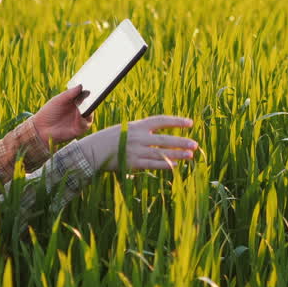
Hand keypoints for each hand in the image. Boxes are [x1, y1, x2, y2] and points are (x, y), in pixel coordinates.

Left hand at [32, 85, 93, 147]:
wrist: (41, 128)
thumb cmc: (49, 112)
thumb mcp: (59, 100)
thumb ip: (70, 93)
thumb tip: (81, 85)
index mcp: (75, 102)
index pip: (86, 95)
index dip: (90, 91)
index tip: (93, 84)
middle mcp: (79, 111)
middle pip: (90, 105)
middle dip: (93, 100)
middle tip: (94, 94)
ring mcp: (80, 120)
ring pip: (90, 114)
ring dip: (88, 110)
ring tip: (84, 105)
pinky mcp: (79, 130)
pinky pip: (85, 124)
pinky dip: (82, 119)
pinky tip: (78, 115)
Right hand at [77, 115, 197, 171]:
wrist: (92, 150)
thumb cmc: (110, 139)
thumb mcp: (126, 129)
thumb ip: (143, 132)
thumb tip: (162, 138)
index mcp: (137, 125)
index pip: (161, 120)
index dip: (176, 121)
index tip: (190, 122)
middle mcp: (138, 137)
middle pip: (165, 139)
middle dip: (181, 141)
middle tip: (195, 144)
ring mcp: (136, 150)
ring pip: (161, 153)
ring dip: (177, 154)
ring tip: (190, 155)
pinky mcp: (132, 163)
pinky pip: (152, 164)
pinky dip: (164, 165)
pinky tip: (175, 165)